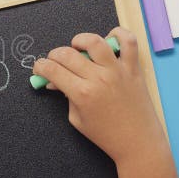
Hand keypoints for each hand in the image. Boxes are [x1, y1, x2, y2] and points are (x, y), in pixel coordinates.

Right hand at [32, 27, 166, 165]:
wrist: (138, 143)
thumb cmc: (107, 135)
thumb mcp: (77, 120)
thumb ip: (66, 97)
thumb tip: (55, 81)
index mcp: (82, 94)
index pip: (52, 70)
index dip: (40, 66)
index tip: (39, 68)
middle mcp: (98, 79)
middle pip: (67, 54)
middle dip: (54, 55)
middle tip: (55, 62)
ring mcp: (117, 71)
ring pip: (94, 41)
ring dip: (80, 40)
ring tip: (78, 47)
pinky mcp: (133, 69)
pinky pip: (129, 42)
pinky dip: (118, 34)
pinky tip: (109, 40)